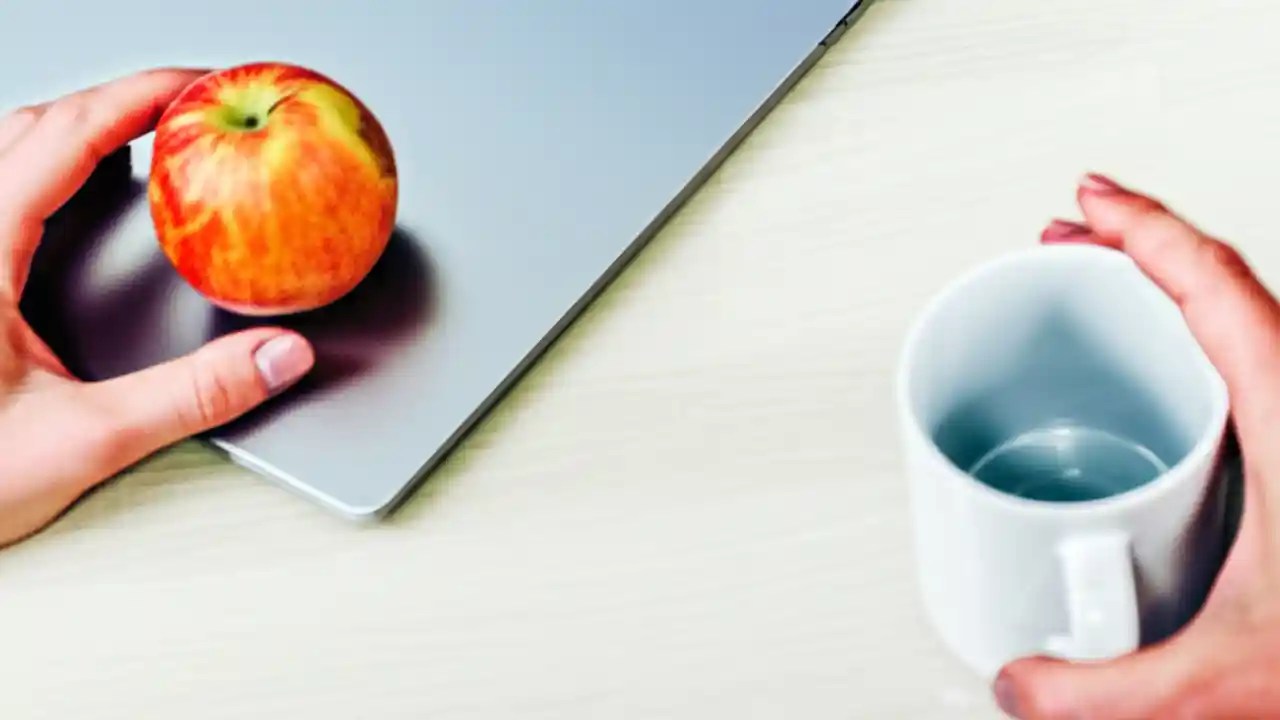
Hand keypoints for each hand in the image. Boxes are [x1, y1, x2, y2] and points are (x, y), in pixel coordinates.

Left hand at [0, 68, 313, 546]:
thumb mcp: (86, 441)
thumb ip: (191, 397)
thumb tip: (275, 357)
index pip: (63, 140)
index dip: (135, 99)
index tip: (195, 89)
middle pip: (34, 127)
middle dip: (117, 101)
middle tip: (188, 107)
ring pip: (8, 152)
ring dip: (81, 128)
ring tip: (148, 135)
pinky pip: (2, 189)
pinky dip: (55, 166)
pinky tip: (87, 194)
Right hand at [993, 174, 1279, 718]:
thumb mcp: (1230, 676)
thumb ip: (1108, 690)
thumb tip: (1024, 683)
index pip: (1212, 284)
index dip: (1143, 228)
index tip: (1089, 199)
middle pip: (1223, 281)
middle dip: (1136, 243)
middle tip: (1074, 229)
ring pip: (1244, 316)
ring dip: (1170, 285)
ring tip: (1110, 279)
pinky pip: (1253, 361)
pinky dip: (1200, 335)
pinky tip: (1168, 373)